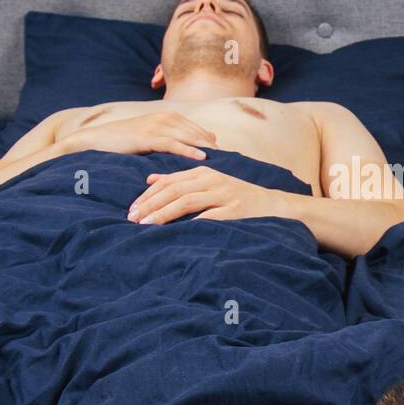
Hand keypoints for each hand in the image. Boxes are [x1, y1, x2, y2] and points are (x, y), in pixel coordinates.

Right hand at [65, 111, 216, 158]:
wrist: (98, 138)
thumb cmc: (125, 141)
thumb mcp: (151, 139)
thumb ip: (171, 142)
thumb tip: (195, 152)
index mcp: (169, 117)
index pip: (198, 130)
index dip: (214, 143)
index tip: (230, 155)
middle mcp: (166, 118)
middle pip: (198, 133)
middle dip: (216, 146)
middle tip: (234, 161)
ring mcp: (157, 126)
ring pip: (189, 137)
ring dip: (207, 149)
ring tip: (226, 161)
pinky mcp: (148, 136)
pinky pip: (173, 143)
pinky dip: (188, 150)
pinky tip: (202, 158)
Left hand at [127, 166, 289, 223]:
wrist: (272, 205)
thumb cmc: (236, 197)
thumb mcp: (208, 183)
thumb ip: (180, 180)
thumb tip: (149, 179)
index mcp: (203, 172)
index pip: (168, 181)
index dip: (147, 195)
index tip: (131, 209)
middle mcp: (212, 179)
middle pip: (173, 190)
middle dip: (150, 204)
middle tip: (132, 218)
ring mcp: (225, 194)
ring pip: (187, 201)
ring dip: (163, 214)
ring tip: (146, 225)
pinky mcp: (235, 209)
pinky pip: (209, 216)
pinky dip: (191, 223)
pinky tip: (176, 232)